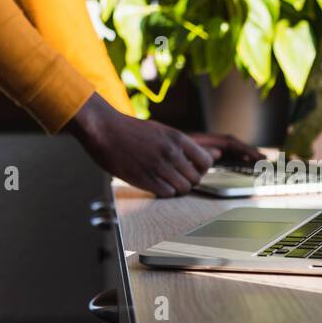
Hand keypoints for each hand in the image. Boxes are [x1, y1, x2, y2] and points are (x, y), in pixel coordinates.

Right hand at [66, 93, 260, 196]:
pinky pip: (166, 193)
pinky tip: (155, 183)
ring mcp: (158, 166)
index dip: (201, 169)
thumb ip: (188, 146)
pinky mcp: (144, 178)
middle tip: (176, 176)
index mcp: (177, 138)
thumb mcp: (163, 131)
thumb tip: (217, 154)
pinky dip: (164, 192)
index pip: (206, 162)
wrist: (104, 129)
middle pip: (195, 178)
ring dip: (176, 187)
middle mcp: (171, 152)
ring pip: (182, 188)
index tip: (192, 168)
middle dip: (188, 180)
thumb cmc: (131, 130)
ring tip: (165, 180)